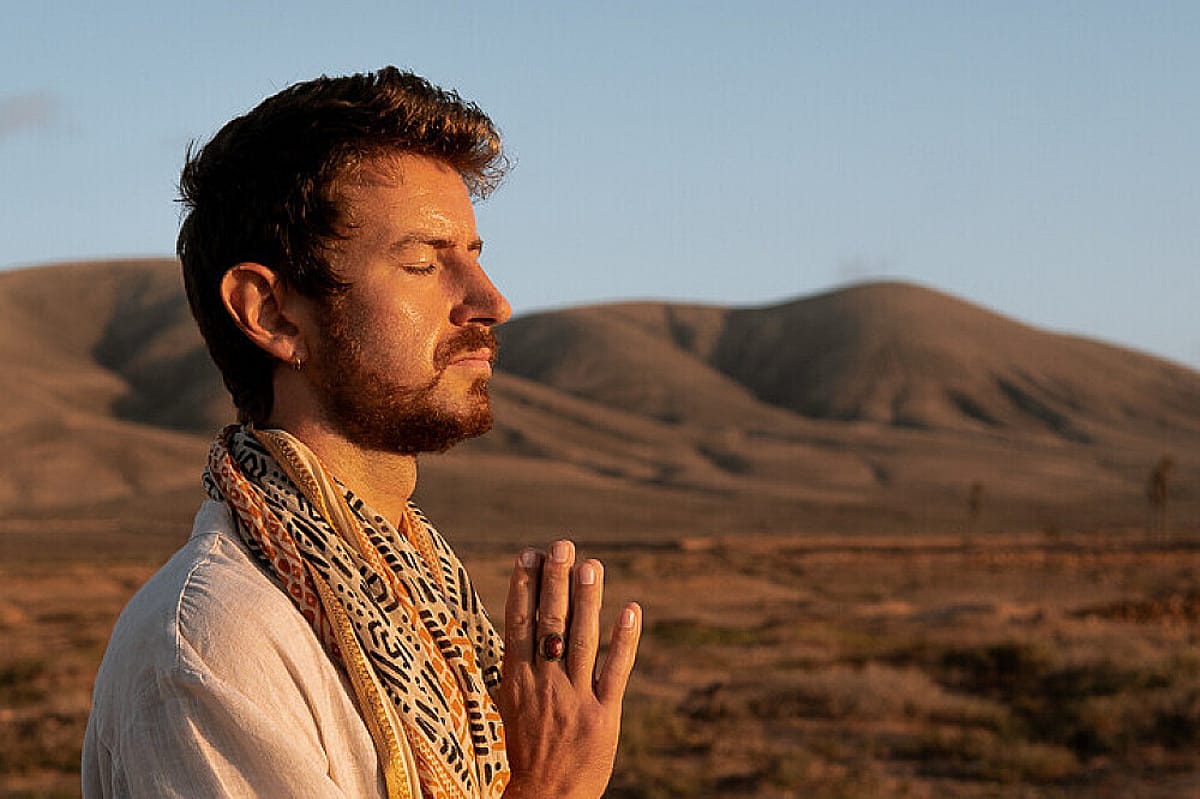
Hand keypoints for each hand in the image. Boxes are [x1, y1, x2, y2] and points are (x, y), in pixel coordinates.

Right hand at [498, 539, 641, 798]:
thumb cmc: (524, 749)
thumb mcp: (510, 703)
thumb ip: (520, 662)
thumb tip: (524, 617)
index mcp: (516, 680)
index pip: (519, 623)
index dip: (525, 586)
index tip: (530, 552)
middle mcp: (544, 684)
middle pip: (550, 624)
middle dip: (556, 582)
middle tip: (562, 544)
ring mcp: (574, 699)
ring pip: (582, 641)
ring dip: (588, 601)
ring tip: (592, 565)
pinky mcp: (603, 717)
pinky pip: (615, 672)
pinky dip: (624, 641)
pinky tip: (631, 610)